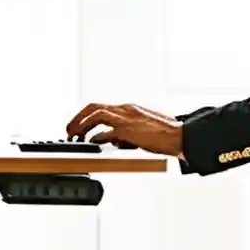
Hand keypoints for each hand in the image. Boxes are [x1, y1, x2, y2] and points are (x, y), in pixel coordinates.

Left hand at [65, 103, 183, 157]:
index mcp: (128, 108)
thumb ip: (126, 131)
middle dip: (77, 118)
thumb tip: (113, 139)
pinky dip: (95, 136)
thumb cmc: (166, 134)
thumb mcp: (143, 128)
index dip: (85, 116)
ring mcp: (126, 119)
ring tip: (74, 136)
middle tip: (69, 131)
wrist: (180, 135)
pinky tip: (91, 143)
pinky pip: (105, 131)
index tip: (78, 126)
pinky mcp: (128, 130)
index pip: (101, 107)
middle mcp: (125, 110)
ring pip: (95, 114)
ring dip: (81, 125)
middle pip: (93, 107)